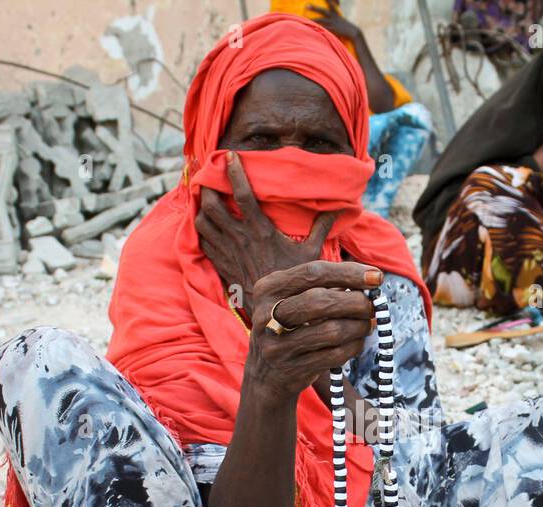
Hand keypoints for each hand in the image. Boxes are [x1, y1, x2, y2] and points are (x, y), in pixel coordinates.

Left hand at [196, 151, 338, 311]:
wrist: (275, 313)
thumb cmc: (294, 281)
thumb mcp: (312, 253)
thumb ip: (322, 228)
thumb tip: (341, 207)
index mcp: (262, 231)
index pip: (244, 196)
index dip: (234, 173)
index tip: (229, 157)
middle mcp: (241, 239)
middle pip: (213, 205)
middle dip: (208, 187)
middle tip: (209, 175)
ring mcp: (228, 253)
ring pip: (203, 221)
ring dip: (201, 207)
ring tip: (204, 196)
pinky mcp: (221, 265)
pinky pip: (202, 241)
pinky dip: (200, 229)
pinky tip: (204, 222)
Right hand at [243, 261, 381, 404]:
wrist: (269, 372)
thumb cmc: (292, 325)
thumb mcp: (295, 298)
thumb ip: (327, 285)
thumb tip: (371, 278)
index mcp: (268, 288)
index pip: (313, 273)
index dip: (348, 273)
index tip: (376, 276)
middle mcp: (266, 315)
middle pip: (320, 301)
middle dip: (355, 302)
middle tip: (373, 306)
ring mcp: (277, 345)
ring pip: (331, 331)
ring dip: (358, 326)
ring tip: (367, 324)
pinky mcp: (292, 369)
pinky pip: (334, 355)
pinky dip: (353, 346)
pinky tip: (357, 341)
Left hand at [307, 1, 359, 40]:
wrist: (353, 31)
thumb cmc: (346, 27)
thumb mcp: (340, 19)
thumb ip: (335, 16)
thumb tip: (331, 17)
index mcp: (335, 13)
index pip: (330, 3)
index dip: (326, 0)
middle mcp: (333, 17)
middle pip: (322, 11)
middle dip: (314, 8)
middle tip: (306, 5)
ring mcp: (332, 23)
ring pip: (321, 20)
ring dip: (313, 20)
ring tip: (305, 19)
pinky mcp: (333, 30)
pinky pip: (324, 29)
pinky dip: (318, 29)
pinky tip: (312, 30)